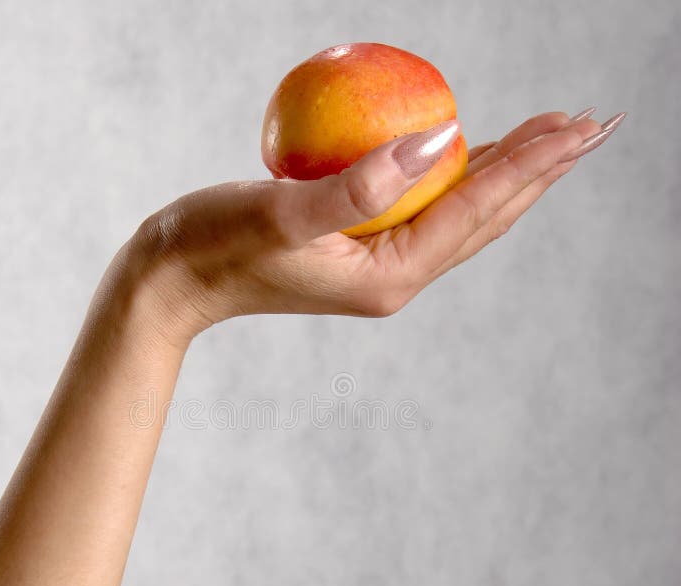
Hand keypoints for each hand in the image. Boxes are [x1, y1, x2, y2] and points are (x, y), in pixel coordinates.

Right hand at [130, 108, 621, 341]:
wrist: (175, 279)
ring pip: (457, 214)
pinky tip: (463, 148)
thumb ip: (359, 183)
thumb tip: (440, 136)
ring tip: (549, 139)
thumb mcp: (280, 212)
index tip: (582, 125)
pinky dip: (451, 175)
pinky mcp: (355, 247)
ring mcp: (375, 264)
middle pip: (481, 218)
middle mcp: (393, 277)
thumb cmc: (215, 244)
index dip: (531, 166)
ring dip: (504, 174)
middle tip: (591, 128)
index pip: (474, 212)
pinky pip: (418, 207)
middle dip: (538, 173)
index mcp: (389, 276)